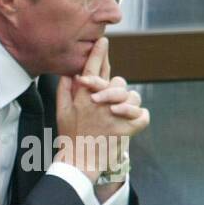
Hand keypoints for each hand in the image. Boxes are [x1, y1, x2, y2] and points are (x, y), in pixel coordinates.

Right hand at [55, 37, 147, 182]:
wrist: (78, 163)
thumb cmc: (69, 137)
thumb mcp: (61, 113)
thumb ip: (64, 91)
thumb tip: (69, 72)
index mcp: (82, 97)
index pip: (92, 69)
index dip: (98, 53)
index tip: (104, 40)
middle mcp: (98, 103)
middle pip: (119, 82)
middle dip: (117, 90)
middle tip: (111, 103)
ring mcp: (112, 115)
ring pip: (133, 97)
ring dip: (130, 105)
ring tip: (120, 115)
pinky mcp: (125, 129)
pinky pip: (142, 116)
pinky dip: (140, 119)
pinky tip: (132, 123)